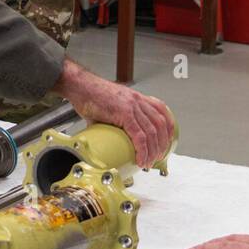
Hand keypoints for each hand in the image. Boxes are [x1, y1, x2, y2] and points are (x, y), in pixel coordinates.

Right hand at [51, 58, 173, 167]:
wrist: (80, 86)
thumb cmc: (91, 95)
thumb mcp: (110, 104)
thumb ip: (115, 119)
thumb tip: (109, 136)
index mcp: (137, 98)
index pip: (162, 111)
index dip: (168, 127)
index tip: (167, 140)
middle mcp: (138, 101)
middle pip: (160, 124)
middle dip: (162, 144)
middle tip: (157, 156)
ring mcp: (132, 106)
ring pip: (152, 132)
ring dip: (153, 150)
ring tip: (148, 162)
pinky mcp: (124, 113)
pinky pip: (139, 136)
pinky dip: (142, 150)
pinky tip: (141, 159)